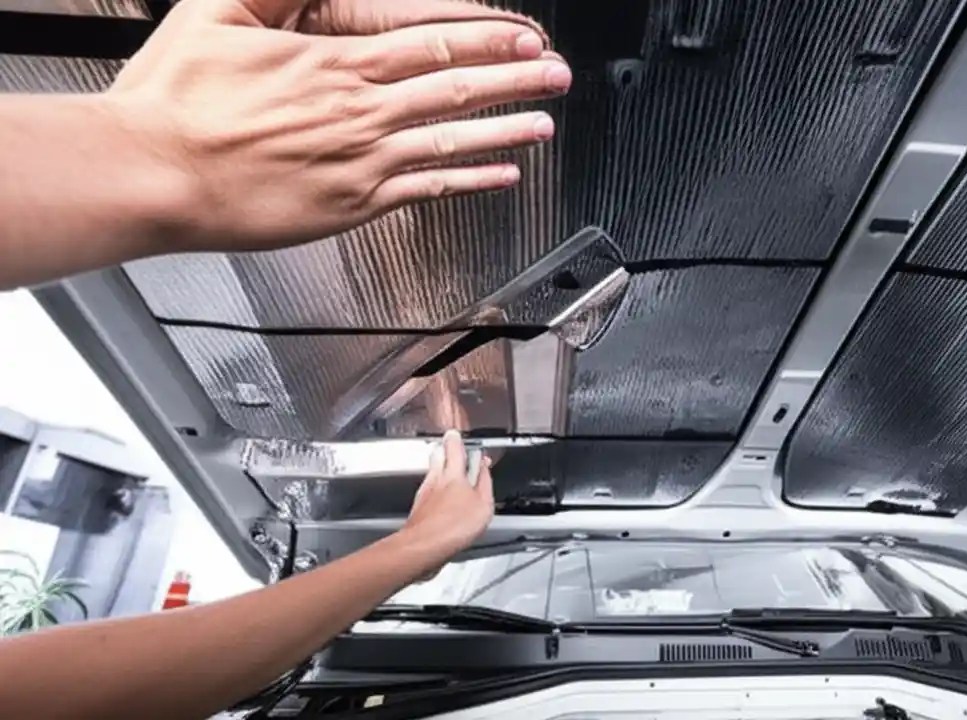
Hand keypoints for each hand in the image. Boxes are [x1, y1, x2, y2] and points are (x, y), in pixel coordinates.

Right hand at [105, 0, 571, 252]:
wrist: (154, 174)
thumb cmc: (177, 100)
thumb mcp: (221, 10)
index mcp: (335, 61)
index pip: (433, 40)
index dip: (488, 37)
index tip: (525, 35)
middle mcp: (360, 111)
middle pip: (457, 88)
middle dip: (516, 79)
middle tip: (556, 75)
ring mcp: (362, 162)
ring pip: (453, 141)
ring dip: (507, 130)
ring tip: (545, 124)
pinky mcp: (353, 205)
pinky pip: (428, 192)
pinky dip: (471, 182)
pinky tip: (501, 177)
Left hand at [399, 431, 494, 565]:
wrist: (425, 547)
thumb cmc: (453, 527)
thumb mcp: (484, 504)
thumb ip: (484, 482)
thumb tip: (483, 469)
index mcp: (454, 474)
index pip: (454, 447)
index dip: (456, 439)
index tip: (457, 435)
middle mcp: (436, 479)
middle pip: (437, 456)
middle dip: (444, 450)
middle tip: (451, 448)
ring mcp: (424, 493)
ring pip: (432, 473)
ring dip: (440, 469)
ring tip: (450, 474)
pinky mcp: (419, 508)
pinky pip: (428, 491)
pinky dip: (435, 490)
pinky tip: (442, 501)